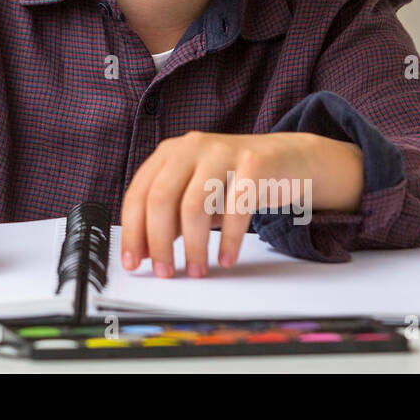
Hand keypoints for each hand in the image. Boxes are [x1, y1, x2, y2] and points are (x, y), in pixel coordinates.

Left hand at [120, 130, 361, 277]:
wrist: (286, 159)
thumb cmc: (233, 181)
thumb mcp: (194, 196)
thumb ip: (168, 219)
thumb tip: (143, 253)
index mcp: (168, 153)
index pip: (138, 194)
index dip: (133, 232)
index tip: (133, 262)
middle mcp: (191, 147)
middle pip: (161, 199)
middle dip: (159, 242)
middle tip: (165, 272)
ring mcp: (222, 152)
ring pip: (195, 205)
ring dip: (193, 246)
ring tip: (198, 270)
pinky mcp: (254, 164)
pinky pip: (236, 208)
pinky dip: (229, 240)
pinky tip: (226, 258)